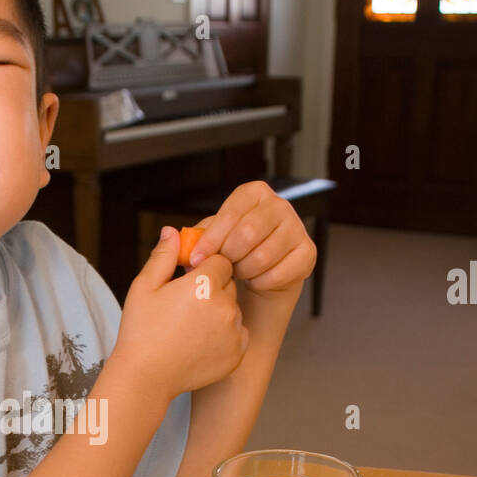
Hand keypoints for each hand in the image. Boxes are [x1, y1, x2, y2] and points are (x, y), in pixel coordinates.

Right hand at [113, 229, 248, 402]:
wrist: (146, 378)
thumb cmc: (140, 331)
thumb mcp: (144, 287)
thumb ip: (164, 256)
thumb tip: (172, 231)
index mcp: (204, 284)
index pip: (221, 261)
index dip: (204, 270)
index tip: (188, 283)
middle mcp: (226, 305)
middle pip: (229, 284)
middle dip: (213, 290)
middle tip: (186, 309)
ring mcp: (234, 331)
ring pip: (234, 309)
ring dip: (220, 313)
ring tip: (190, 329)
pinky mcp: (239, 352)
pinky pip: (239, 333)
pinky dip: (226, 336)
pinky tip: (201, 344)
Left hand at [182, 181, 316, 295]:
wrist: (257, 283)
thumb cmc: (231, 257)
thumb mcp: (209, 242)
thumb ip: (193, 237)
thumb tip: (169, 234)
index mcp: (254, 193)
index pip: (231, 214)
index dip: (211, 240)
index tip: (196, 260)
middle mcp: (280, 205)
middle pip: (248, 233)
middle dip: (229, 257)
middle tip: (223, 268)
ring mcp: (298, 228)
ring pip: (263, 255)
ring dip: (245, 272)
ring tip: (240, 273)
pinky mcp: (308, 253)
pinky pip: (279, 273)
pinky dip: (261, 282)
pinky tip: (256, 281)